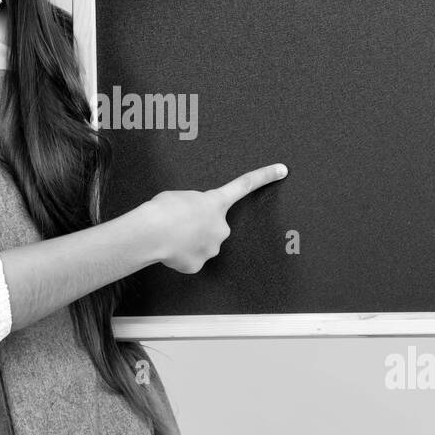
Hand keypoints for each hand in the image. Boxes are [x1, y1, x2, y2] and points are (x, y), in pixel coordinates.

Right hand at [145, 163, 288, 273]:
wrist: (152, 233)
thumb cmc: (162, 210)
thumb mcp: (180, 197)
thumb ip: (195, 207)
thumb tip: (193, 224)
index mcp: (216, 202)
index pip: (244, 185)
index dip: (264, 176)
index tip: (282, 170)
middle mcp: (220, 226)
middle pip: (213, 226)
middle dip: (200, 226)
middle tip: (178, 223)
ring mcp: (212, 248)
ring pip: (202, 244)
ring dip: (188, 241)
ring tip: (169, 235)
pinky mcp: (198, 265)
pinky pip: (190, 259)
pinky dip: (180, 256)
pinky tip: (169, 249)